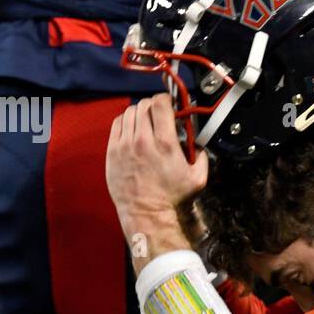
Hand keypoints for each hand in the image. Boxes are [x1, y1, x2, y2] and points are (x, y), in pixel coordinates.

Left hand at [106, 93, 207, 262]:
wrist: (146, 214)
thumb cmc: (172, 197)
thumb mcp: (197, 178)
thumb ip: (201, 156)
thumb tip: (197, 143)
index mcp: (164, 143)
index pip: (160, 103)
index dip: (167, 99)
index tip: (170, 104)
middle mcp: (142, 140)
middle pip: (144, 105)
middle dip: (154, 106)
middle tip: (159, 114)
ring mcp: (124, 145)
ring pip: (129, 112)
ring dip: (139, 113)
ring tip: (146, 122)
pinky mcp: (112, 152)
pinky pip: (116, 125)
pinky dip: (126, 122)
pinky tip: (132, 129)